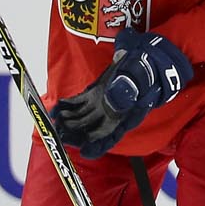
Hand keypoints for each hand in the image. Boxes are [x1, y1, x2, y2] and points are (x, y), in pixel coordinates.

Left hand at [51, 29, 193, 159]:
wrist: (146, 54)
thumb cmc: (147, 65)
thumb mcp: (140, 73)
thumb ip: (127, 86)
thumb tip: (113, 103)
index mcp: (129, 113)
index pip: (113, 134)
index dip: (99, 144)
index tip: (85, 151)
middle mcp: (115, 112)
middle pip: (94, 128)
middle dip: (78, 132)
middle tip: (62, 132)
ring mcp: (104, 104)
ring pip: (84, 117)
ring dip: (70, 120)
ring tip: (57, 118)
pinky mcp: (95, 94)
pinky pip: (80, 103)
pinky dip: (69, 106)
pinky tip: (58, 106)